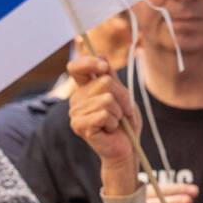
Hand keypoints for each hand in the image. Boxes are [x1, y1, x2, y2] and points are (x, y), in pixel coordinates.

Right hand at [68, 54, 139, 169]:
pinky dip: (113, 122)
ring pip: (106, 99)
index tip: (104, 67)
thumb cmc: (125, 122)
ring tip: (115, 121)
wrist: (126, 147)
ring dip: (118, 112)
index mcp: (85, 88)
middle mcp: (76, 99)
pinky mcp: (79, 126)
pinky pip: (104, 114)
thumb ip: (111, 77)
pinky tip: (109, 129)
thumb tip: (101, 55)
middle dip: (122, 97)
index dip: (89, 62)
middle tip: (122, 111)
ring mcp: (75, 113)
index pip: (76, 67)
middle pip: (104, 82)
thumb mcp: (123, 95)